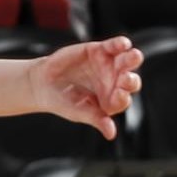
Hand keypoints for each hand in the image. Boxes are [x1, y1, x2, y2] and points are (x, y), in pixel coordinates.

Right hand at [29, 36, 143, 140]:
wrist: (43, 82)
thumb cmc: (62, 101)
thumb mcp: (77, 112)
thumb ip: (95, 119)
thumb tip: (110, 134)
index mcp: (112, 101)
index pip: (123, 100)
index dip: (123, 97)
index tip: (120, 95)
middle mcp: (114, 83)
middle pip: (130, 81)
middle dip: (131, 79)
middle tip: (126, 78)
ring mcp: (108, 66)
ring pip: (126, 62)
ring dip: (131, 59)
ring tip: (133, 55)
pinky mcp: (99, 50)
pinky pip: (113, 47)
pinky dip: (119, 44)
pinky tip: (123, 43)